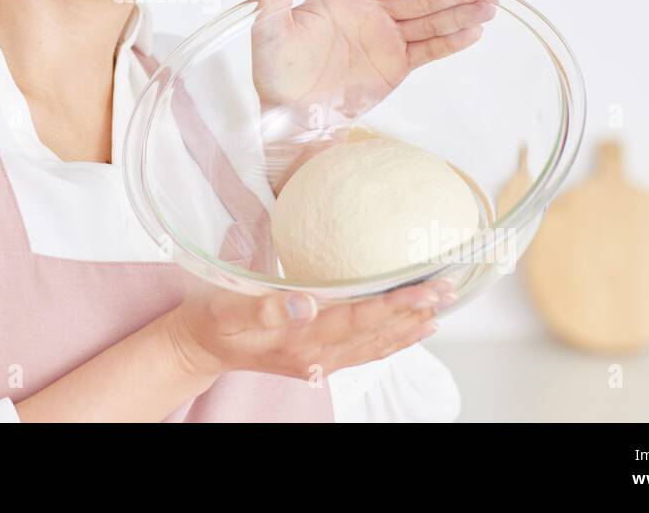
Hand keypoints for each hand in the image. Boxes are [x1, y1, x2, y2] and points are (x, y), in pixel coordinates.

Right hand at [166, 278, 457, 382]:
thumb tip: (307, 301)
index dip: (395, 303)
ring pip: (375, 346)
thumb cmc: (210, 317)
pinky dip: (393, 340)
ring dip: (410, 327)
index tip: (426, 288)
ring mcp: (319, 361)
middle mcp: (316, 354)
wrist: (198, 347)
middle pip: (376, 333)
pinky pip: (365, 351)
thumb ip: (264, 303)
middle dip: (415, 311)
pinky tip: (410, 329)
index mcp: (298, 337)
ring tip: (441, 308)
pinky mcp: (318, 359)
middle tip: (449, 288)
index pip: (358, 318)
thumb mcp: (226, 306)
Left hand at [251, 0, 503, 136]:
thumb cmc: (273, 66)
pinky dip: (451, 42)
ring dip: (462, 12)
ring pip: (431, 20)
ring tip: (494, 3)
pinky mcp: (395, 65)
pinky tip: (474, 32)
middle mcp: (371, 11)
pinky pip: (428, 50)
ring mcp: (386, 38)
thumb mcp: (269, 19)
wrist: (287, 114)